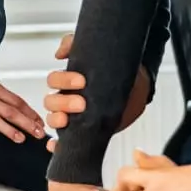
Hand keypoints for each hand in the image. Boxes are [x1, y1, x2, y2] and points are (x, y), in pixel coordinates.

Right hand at [42, 34, 150, 149]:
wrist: (139, 86)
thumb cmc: (117, 69)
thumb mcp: (99, 52)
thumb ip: (76, 44)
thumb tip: (59, 53)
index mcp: (69, 81)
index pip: (54, 81)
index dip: (63, 81)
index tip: (81, 81)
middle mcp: (69, 98)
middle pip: (51, 102)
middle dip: (63, 103)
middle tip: (82, 103)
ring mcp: (75, 115)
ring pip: (53, 119)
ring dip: (56, 121)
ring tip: (68, 121)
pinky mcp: (84, 130)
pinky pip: (63, 140)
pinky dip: (56, 144)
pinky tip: (56, 146)